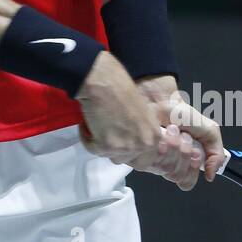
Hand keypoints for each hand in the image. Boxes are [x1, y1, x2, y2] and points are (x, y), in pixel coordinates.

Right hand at [76, 53, 181, 182]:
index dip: (129, 152)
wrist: (104, 80)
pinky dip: (86, 137)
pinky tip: (88, 122)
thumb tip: (131, 142)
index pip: (144, 159)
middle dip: (115, 150)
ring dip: (100, 142)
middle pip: (125, 160)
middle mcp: (143, 145)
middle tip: (106, 133)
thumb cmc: (121, 88)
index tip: (118, 141)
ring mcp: (125, 148)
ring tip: (97, 124)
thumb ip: (141, 131)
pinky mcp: (106, 147)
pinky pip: (91, 148)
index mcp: (154, 136)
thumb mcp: (142, 113)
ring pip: (108, 156)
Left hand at [134, 75, 225, 185]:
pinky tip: (162, 132)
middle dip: (184, 153)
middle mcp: (166, 165)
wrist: (161, 101)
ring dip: (174, 146)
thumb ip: (216, 155)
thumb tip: (211, 176)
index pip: (186, 182)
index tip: (194, 152)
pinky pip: (151, 161)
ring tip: (172, 130)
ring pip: (165, 169)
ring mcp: (151, 161)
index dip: (191, 169)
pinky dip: (162, 144)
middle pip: (176, 176)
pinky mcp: (138, 155)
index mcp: (181, 164)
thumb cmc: (183, 115)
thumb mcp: (210, 132)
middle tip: (184, 136)